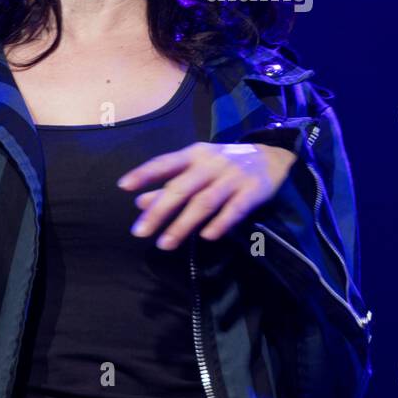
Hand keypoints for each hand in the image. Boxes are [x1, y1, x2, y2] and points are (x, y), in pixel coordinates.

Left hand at [117, 141, 298, 249]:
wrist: (272, 156)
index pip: (166, 162)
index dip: (145, 173)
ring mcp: (233, 177)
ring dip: (183, 224)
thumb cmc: (225, 164)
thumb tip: (139, 202)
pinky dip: (220, 222)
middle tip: (140, 232)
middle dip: (159, 210)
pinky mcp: (253, 190)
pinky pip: (235, 208)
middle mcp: (211, 163)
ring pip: (205, 201)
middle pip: (182, 187)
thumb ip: (169, 183)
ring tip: (165, 243)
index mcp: (195, 154)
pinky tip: (206, 237)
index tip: (124, 186)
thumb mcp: (197, 167)